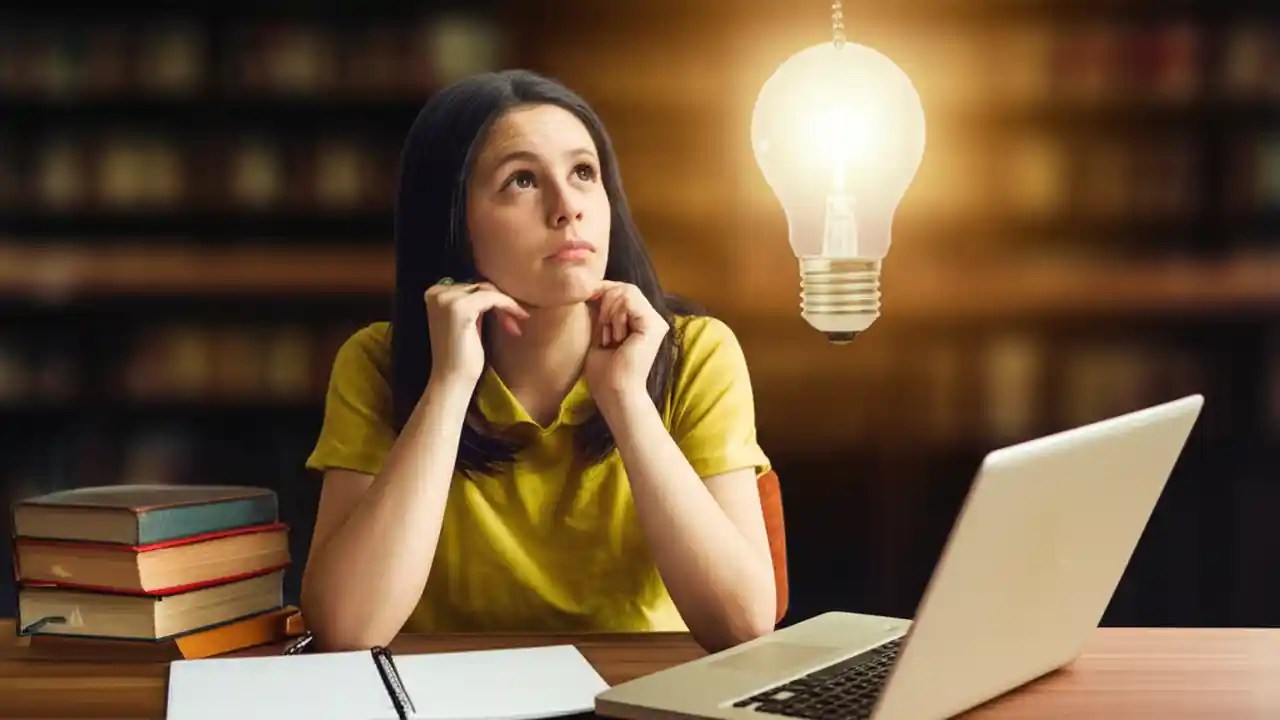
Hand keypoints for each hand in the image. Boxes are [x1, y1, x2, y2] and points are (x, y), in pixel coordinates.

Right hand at [425, 280, 528, 387]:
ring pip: (488, 291)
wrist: (452, 379)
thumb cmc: (461, 355)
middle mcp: (437, 292)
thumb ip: (474, 304)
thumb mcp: (467, 321)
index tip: (506, 320)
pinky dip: (507, 306)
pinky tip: (516, 320)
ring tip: (513, 327)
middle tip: (512, 325)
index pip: (471, 287)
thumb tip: (495, 290)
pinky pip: (492, 298)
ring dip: (505, 307)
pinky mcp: (460, 308)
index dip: (492, 300)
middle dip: (500, 304)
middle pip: (479, 287)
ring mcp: (447, 299)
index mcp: (434, 293)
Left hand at [584, 281, 668, 403]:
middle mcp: (652, 319)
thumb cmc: (604, 371)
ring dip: (609, 312)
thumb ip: (602, 310)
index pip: (623, 290)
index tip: (588, 303)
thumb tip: (593, 286)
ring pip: (626, 291)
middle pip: (625, 287)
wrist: (613, 393)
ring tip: (609, 337)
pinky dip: (615, 317)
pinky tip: (616, 337)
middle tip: (602, 332)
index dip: (602, 290)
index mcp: (641, 321)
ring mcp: (656, 321)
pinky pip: (628, 301)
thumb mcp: (599, 332)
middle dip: (605, 303)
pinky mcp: (654, 325)